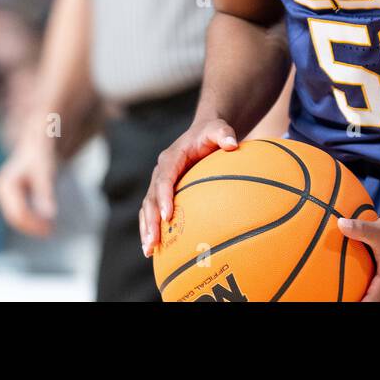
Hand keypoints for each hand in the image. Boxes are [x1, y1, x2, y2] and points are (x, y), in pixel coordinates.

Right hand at [0, 133, 57, 236]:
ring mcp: (5, 193)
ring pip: (16, 217)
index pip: (18, 213)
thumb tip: (48, 215)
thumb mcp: (45, 173)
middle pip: (15, 217)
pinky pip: (20, 212)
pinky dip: (31, 219)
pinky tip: (44, 221)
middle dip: (32, 226)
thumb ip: (45, 193)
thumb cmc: (41, 156)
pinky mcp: (11, 196)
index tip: (49, 228)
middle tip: (50, 231)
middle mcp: (1, 189)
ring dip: (32, 225)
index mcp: (5, 185)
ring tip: (49, 229)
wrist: (37, 143)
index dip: (33, 224)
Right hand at [140, 118, 237, 256]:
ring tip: (149, 251)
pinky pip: (153, 212)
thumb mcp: (218, 128)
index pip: (164, 178)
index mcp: (171, 158)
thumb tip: (232, 144)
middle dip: (151, 220)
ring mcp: (159, 183)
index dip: (164, 197)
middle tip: (153, 242)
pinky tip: (155, 249)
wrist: (202, 133)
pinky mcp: (162, 193)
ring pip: (148, 208)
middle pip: (151, 198)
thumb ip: (224, 134)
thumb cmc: (211, 133)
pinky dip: (151, 228)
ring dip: (147, 228)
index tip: (167, 216)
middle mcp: (161, 172)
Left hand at [338, 210, 379, 301]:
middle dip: (356, 303)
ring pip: (379, 301)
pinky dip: (369, 296)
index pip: (370, 303)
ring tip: (347, 296)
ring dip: (365, 300)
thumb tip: (340, 223)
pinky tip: (356, 289)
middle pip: (374, 305)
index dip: (355, 304)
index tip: (340, 301)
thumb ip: (360, 229)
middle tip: (339, 298)